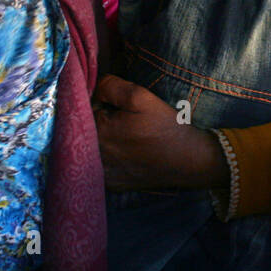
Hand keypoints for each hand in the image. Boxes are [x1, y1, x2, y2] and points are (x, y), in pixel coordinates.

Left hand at [93, 75, 228, 190]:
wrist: (189, 160)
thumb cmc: (165, 126)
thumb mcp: (140, 96)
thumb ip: (109, 86)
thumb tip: (92, 88)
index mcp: (98, 132)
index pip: (81, 110)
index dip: (97, 103)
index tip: (114, 104)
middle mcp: (94, 157)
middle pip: (83, 131)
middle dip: (96, 121)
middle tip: (123, 120)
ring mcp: (102, 174)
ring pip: (89, 149)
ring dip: (101, 139)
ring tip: (126, 135)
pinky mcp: (112, 184)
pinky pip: (100, 166)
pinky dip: (108, 157)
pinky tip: (127, 152)